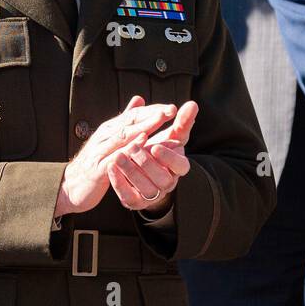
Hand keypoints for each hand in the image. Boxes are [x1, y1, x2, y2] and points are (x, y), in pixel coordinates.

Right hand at [54, 96, 179, 217]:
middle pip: (130, 121)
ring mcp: (100, 151)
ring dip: (142, 127)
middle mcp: (105, 136)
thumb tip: (139, 98)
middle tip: (171, 110)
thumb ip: (126, 120)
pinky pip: (114, 157)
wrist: (72, 185)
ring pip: (123, 136)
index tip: (173, 107)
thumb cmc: (95, 160)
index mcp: (110, 129)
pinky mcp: (98, 168)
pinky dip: (127, 150)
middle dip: (152, 115)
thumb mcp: (111, 138)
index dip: (153, 110)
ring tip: (159, 120)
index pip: (134, 115)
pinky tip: (140, 146)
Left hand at [108, 99, 199, 213]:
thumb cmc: (161, 150)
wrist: (145, 174)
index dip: (169, 158)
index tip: (155, 146)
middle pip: (162, 179)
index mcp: (179, 168)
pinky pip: (128, 197)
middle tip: (133, 147)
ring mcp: (153, 195)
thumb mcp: (172, 136)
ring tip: (118, 155)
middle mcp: (168, 184)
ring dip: (131, 172)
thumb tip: (193, 104)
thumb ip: (182, 121)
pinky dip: (119, 183)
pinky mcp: (136, 202)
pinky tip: (110, 167)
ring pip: (145, 189)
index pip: (181, 166)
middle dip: (146, 163)